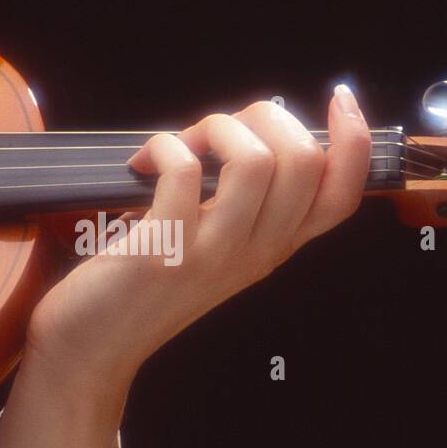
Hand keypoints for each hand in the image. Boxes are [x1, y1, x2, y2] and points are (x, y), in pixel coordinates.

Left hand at [26, 85, 372, 383]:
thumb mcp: (214, 248)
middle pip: (308, 161)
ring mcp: (214, 253)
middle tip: (218, 131)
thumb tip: (252, 130)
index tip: (339, 98)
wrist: (92, 349)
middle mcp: (256, 252)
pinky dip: (164, 145)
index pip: (343, 195)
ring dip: (217, 127)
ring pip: (257, 159)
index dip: (353, 139)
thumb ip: (243, 203)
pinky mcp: (165, 248)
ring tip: (183, 144)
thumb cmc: (142, 288)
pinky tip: (142, 162)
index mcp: (274, 247)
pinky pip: (185, 168)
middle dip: (266, 116)